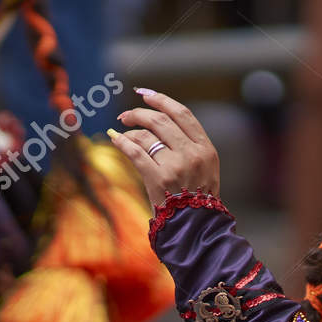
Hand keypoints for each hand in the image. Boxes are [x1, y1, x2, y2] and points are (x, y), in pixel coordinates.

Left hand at [106, 89, 220, 209]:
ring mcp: (176, 166)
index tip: (146, 94)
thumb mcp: (206, 168)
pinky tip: (115, 138)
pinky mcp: (159, 179)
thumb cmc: (197, 198)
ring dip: (130, 129)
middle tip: (126, 115)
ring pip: (147, 135)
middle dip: (139, 113)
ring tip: (122, 130)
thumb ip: (189, 145)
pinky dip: (123, 142)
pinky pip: (135, 152)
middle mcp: (192, 154)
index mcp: (206, 148)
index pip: (183, 114)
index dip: (162, 100)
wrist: (196, 227)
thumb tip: (157, 121)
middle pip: (161, 121)